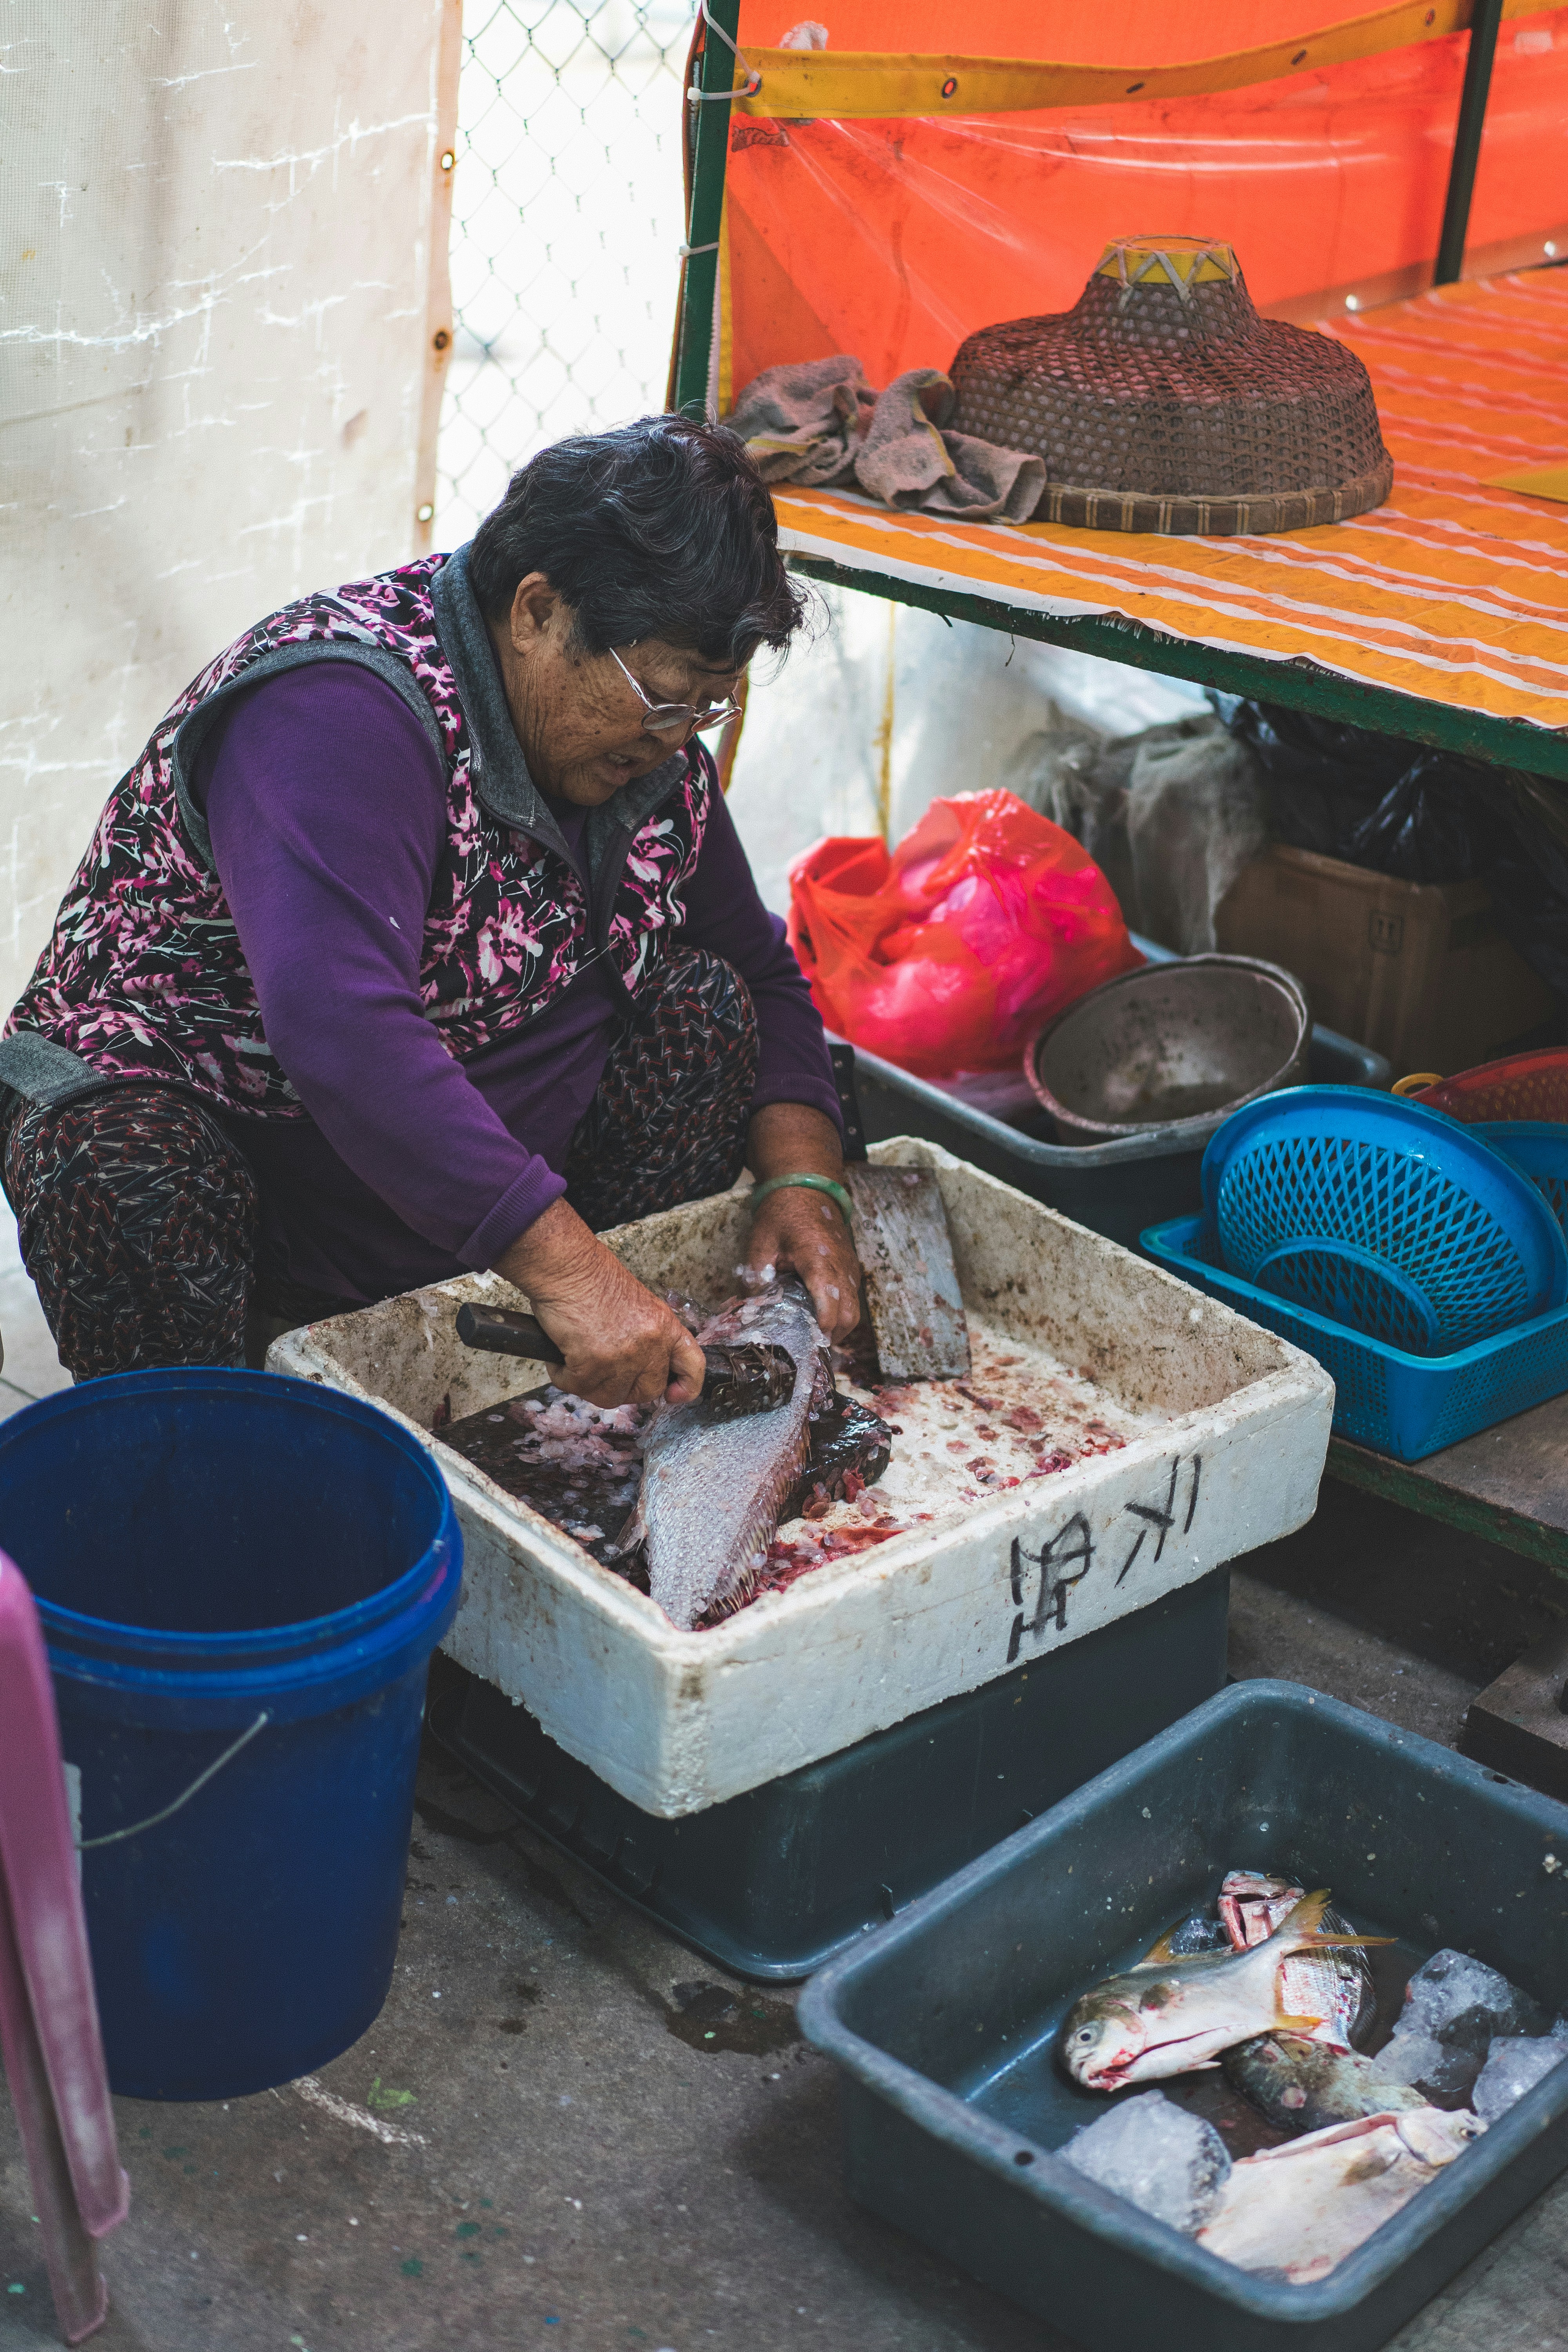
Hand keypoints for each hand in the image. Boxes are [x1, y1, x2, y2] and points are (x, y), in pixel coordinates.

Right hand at [492, 1198, 704, 1408]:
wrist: (566, 1265)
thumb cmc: (593, 1279)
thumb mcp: (637, 1305)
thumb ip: (646, 1336)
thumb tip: (639, 1369)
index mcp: (664, 1325)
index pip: (692, 1365)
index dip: (686, 1387)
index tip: (673, 1396)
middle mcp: (651, 1343)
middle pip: (647, 1390)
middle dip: (624, 1388)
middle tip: (603, 1371)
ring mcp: (623, 1355)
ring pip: (610, 1396)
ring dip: (589, 1384)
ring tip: (576, 1359)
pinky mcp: (593, 1363)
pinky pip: (578, 1387)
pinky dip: (564, 1375)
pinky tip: (561, 1356)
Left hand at [743, 1100, 861, 1341]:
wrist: (809, 1185)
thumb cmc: (782, 1212)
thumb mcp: (760, 1242)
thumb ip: (756, 1276)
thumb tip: (751, 1309)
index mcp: (818, 1260)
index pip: (831, 1303)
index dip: (823, 1329)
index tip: (809, 1345)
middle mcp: (841, 1266)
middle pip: (849, 1315)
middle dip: (832, 1336)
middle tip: (807, 1348)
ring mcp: (850, 1268)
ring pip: (854, 1310)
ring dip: (837, 1327)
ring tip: (812, 1337)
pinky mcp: (851, 1268)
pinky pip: (852, 1298)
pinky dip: (840, 1313)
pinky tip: (818, 1318)